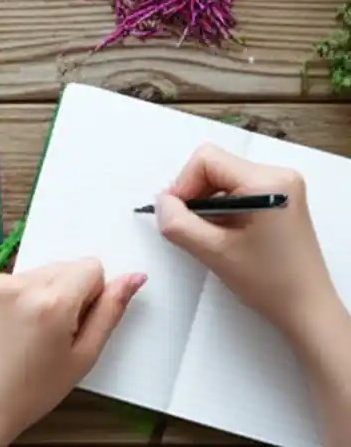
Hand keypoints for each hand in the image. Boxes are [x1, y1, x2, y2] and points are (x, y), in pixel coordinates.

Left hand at [0, 259, 146, 445]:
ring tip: (35, 331)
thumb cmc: (32, 388)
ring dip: (48, 293)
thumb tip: (134, 278)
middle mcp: (23, 284)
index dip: (93, 295)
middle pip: (68, 266)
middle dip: (71, 293)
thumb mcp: (84, 355)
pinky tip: (17, 325)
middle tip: (57, 332)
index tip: (79, 323)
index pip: (92, 267)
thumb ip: (111, 311)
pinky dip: (25, 295)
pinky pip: (20, 277)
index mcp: (53, 303)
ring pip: (44, 270)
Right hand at [155, 144, 338, 339]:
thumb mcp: (214, 252)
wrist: (307, 309)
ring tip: (210, 235)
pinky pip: (238, 191)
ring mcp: (282, 188)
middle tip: (189, 228)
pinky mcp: (280, 201)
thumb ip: (178, 223)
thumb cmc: (268, 282)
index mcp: (267, 182)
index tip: (176, 215)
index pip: (206, 160)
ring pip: (224, 180)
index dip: (183, 184)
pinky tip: (225, 235)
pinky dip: (222, 209)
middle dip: (194, 195)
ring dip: (207, 204)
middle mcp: (279, 176)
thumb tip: (161, 202)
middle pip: (215, 167)